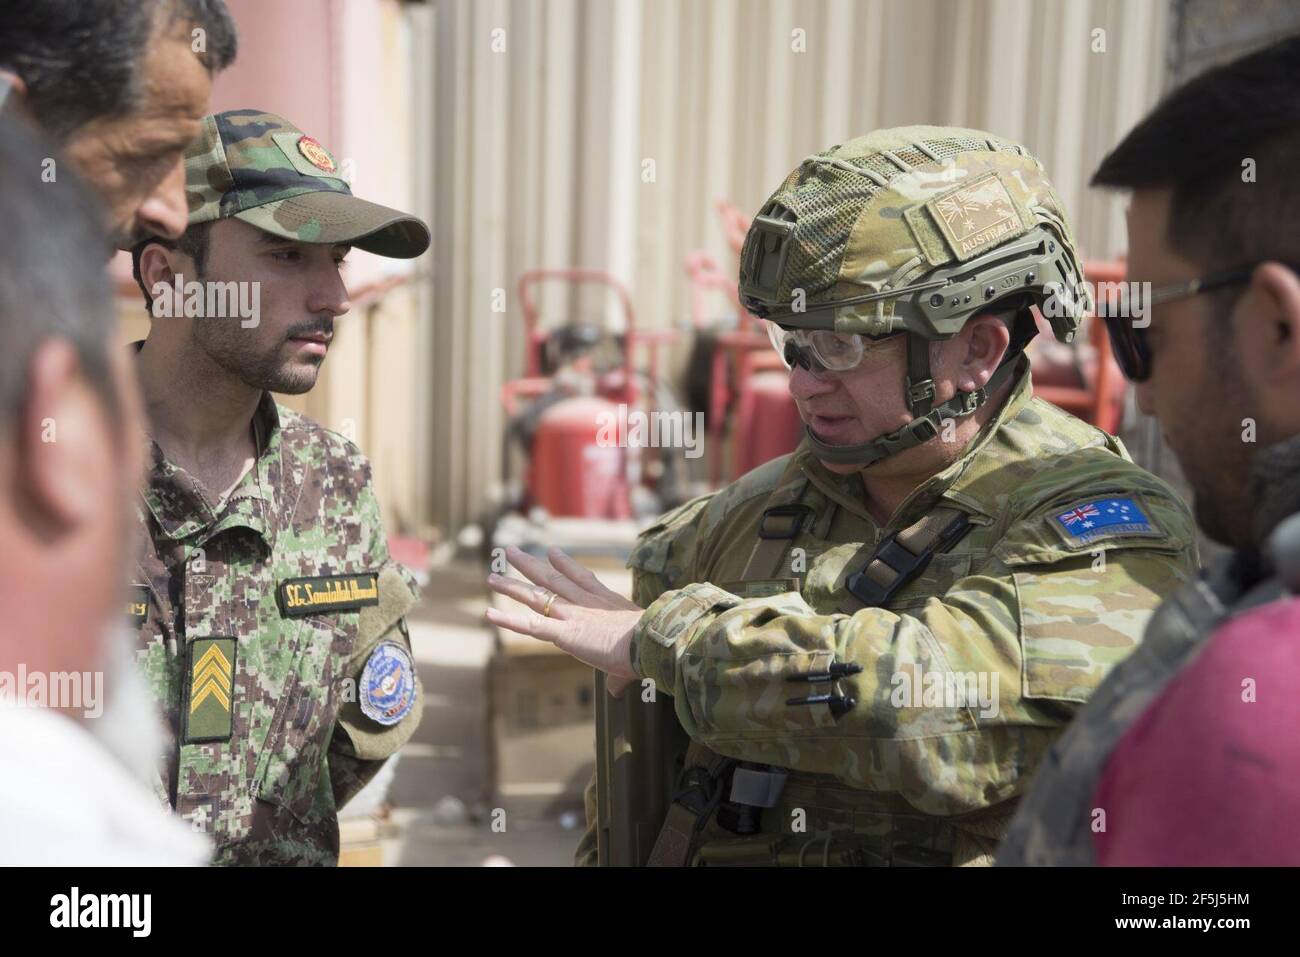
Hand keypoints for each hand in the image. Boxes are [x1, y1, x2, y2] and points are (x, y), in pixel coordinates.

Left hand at [485, 545, 643, 697]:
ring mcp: (572, 615)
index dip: (564, 564)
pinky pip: (530, 626)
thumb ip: (618, 676)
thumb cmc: (649, 647)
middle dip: (531, 566)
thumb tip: (616, 692)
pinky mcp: (564, 632)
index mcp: (605, 603)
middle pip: (551, 580)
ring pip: (535, 597)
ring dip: (512, 586)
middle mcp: (585, 603)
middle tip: (513, 553)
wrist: (649, 641)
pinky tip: (489, 614)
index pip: (581, 578)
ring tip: (492, 576)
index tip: (552, 552)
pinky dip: (508, 620)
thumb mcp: (632, 658)